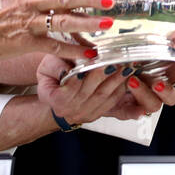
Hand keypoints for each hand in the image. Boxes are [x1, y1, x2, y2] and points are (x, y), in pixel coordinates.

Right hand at [36, 56, 174, 124]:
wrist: (54, 96)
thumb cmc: (50, 78)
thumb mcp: (45, 68)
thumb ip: (56, 66)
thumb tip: (68, 67)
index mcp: (57, 100)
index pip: (74, 86)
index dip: (87, 74)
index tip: (98, 62)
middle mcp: (71, 110)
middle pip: (93, 92)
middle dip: (107, 75)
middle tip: (119, 61)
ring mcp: (86, 114)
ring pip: (105, 97)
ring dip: (119, 82)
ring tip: (128, 66)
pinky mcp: (97, 114)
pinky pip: (112, 102)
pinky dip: (121, 90)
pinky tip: (129, 77)